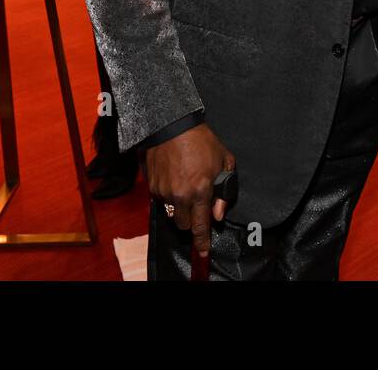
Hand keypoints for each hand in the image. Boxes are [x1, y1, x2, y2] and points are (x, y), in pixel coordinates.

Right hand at [145, 123, 235, 255]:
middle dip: (191, 221)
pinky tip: (175, 180)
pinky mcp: (152, 187)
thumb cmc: (202, 142)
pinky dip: (169, 197)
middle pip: (184, 225)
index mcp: (201, 191)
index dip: (202, 242)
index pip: (200, 226)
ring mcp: (164, 192)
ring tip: (185, 188)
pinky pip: (162, 202)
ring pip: (172, 214)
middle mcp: (181, 195)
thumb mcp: (225, 162)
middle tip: (196, 206)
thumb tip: (218, 214)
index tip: (204, 251)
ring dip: (180, 209)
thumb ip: (225, 191)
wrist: (173, 127)